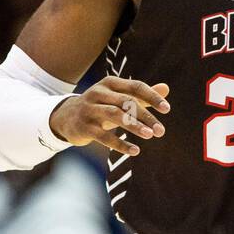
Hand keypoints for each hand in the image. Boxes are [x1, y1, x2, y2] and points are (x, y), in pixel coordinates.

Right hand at [50, 75, 169, 154]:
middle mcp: (98, 93)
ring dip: (134, 126)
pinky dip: (120, 144)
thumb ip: (142, 95)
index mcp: (110, 83)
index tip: (167, 110)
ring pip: (115, 116)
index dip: (152, 97)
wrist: (66, 117)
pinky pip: (104, 136)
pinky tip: (135, 151)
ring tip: (150, 135)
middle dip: (146, 116)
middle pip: (126, 102)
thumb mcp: (118, 98)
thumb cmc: (100, 106)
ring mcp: (89, 109)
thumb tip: (167, 88)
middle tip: (161, 130)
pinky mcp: (83, 127)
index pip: (135, 86)